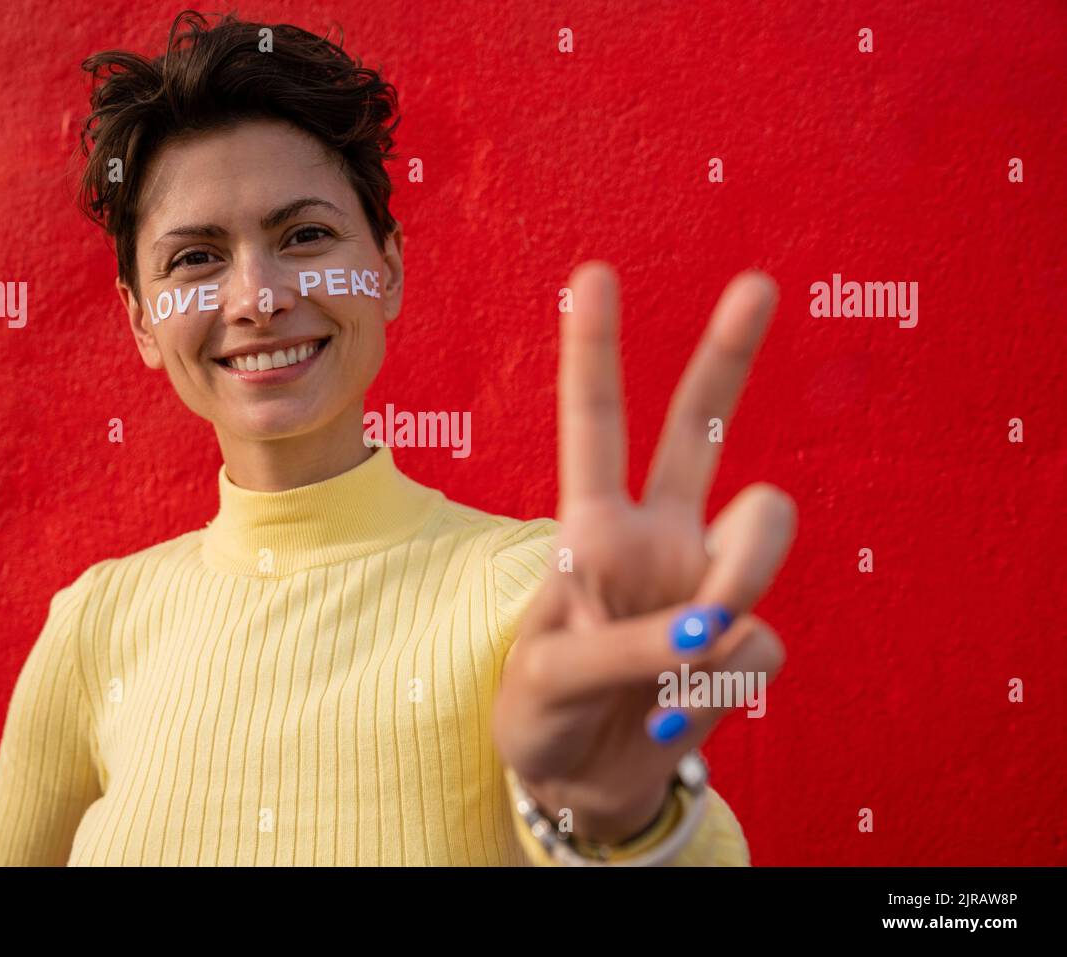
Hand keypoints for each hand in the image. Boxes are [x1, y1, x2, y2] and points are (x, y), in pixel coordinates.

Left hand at [492, 262, 796, 843]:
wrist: (583, 782)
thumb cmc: (546, 709)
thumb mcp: (551, 676)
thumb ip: (628, 647)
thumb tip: (722, 631)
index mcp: (592, 526)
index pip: (594, 426)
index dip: (594, 352)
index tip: (595, 272)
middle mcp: (657, 536)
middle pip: (699, 430)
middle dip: (727, 355)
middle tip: (755, 283)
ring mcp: (706, 583)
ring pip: (761, 533)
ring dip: (729, 587)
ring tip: (684, 652)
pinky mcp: (743, 642)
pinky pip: (758, 644)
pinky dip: (714, 684)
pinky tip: (674, 707)